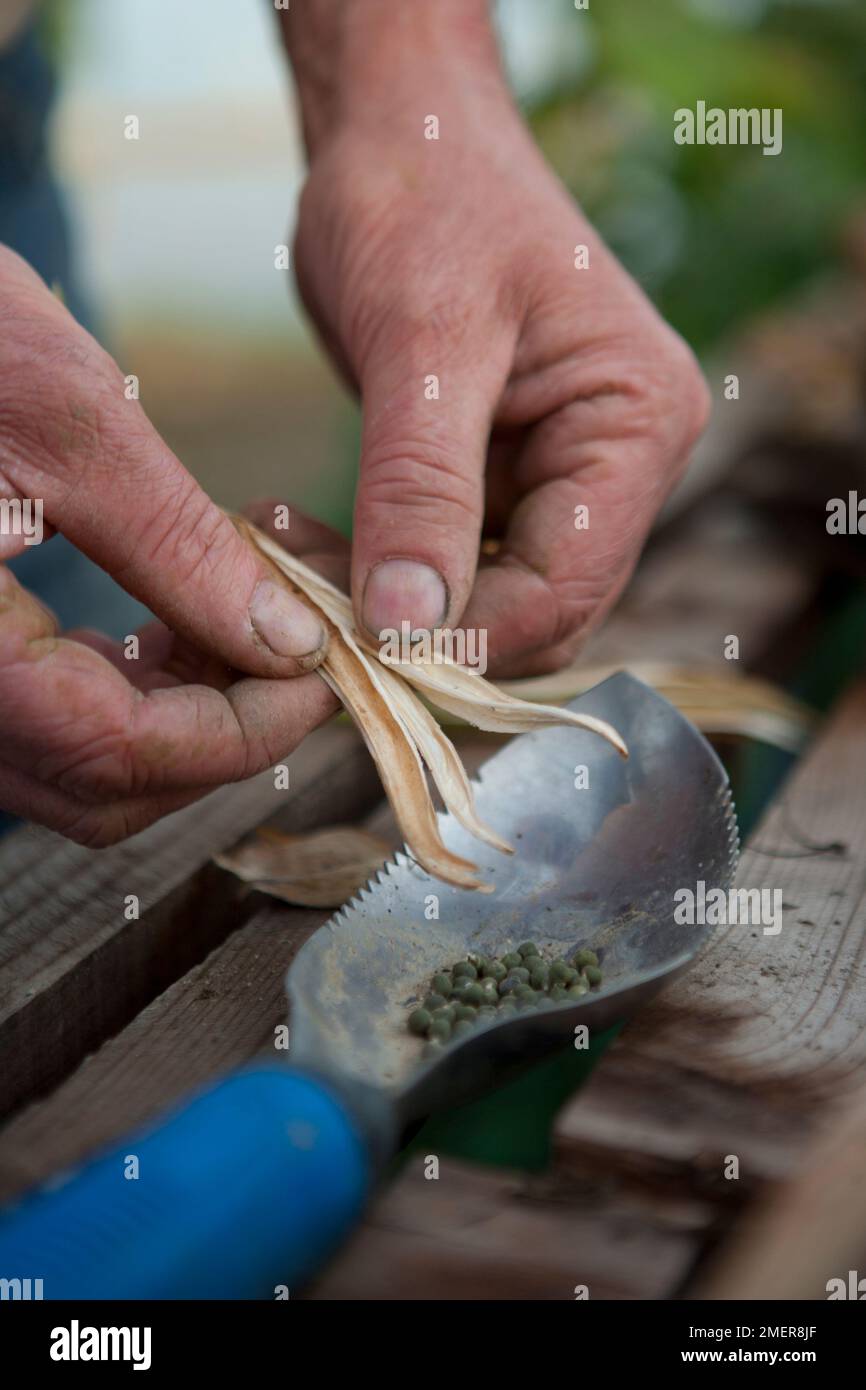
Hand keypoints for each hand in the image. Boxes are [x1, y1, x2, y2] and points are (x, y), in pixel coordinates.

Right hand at [0, 247, 333, 844]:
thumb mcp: (67, 421)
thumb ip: (179, 549)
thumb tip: (286, 641)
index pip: (120, 753)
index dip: (243, 729)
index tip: (320, 672)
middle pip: (104, 787)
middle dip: (223, 730)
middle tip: (294, 646)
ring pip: (80, 769)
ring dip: (184, 715)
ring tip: (244, 617)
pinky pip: (49, 722)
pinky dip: (130, 691)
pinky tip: (176, 620)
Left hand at [285, 1, 709, 675]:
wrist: (398, 132)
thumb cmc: (425, 197)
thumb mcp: (423, 342)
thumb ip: (422, 489)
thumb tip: (407, 632)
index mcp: (638, 423)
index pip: (568, 589)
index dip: (468, 636)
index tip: (360, 643)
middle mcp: (619, 463)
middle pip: (537, 611)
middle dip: (428, 629)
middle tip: (312, 607)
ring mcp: (563, 473)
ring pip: (488, 600)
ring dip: (392, 604)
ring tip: (295, 556)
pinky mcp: (503, 477)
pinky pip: (450, 564)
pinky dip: (379, 569)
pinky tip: (308, 539)